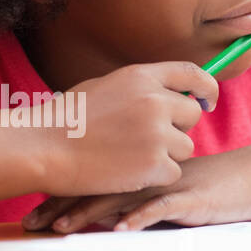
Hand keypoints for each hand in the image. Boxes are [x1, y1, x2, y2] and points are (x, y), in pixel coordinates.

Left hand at [23, 143, 250, 232]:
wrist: (249, 174)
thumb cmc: (202, 179)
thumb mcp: (159, 183)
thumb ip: (129, 189)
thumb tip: (94, 206)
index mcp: (130, 163)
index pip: (86, 178)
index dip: (56, 195)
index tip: (29, 213)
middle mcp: (140, 171)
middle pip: (92, 188)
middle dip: (58, 208)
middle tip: (30, 223)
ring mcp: (163, 184)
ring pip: (118, 197)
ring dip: (87, 214)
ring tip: (60, 228)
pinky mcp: (187, 198)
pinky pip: (159, 209)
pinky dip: (138, 219)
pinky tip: (118, 229)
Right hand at [36, 61, 218, 198]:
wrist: (44, 147)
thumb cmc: (66, 119)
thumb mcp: (104, 86)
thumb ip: (139, 88)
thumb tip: (170, 92)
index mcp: (140, 77)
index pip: (193, 74)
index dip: (206, 89)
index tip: (206, 101)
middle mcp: (154, 101)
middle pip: (192, 114)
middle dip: (177, 127)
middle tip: (148, 138)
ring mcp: (157, 133)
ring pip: (185, 146)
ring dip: (165, 154)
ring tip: (127, 155)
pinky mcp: (156, 164)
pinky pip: (173, 172)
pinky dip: (154, 176)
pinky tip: (125, 170)